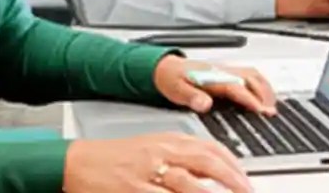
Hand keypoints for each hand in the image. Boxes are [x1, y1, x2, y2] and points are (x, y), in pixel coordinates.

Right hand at [63, 132, 252, 192]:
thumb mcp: (156, 147)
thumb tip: (213, 170)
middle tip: (247, 191)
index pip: (212, 148)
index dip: (234, 164)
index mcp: (171, 140)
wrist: (81, 162)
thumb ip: (184, 156)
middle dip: (233, 179)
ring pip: (188, 183)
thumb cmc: (119, 157)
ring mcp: (148, 172)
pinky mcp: (134, 189)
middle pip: (207, 163)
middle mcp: (163, 153)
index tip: (246, 179)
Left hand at [153, 55, 276, 115]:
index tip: (261, 110)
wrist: (164, 67)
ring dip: (265, 89)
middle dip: (263, 94)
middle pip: (250, 78)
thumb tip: (206, 104)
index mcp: (212, 75)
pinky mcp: (227, 71)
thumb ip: (191, 97)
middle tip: (270, 112)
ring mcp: (225, 69)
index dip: (250, 99)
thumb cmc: (171, 78)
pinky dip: (261, 84)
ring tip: (271, 105)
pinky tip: (262, 95)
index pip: (237, 87)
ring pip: (253, 74)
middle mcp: (222, 70)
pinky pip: (250, 74)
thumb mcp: (175, 90)